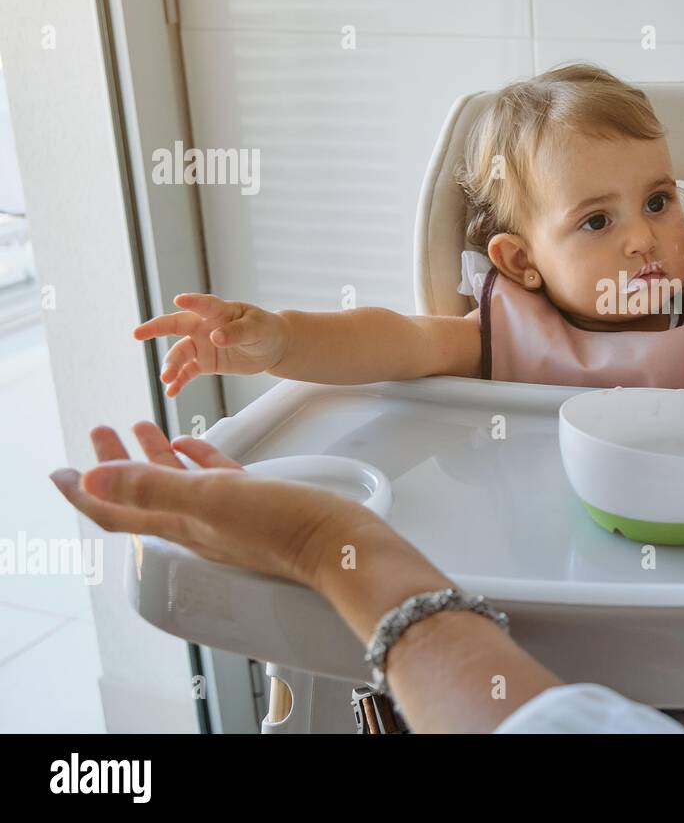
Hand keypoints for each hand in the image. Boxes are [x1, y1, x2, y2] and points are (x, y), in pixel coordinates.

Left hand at [49, 422, 381, 588]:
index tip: (58, 471)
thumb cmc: (282, 525)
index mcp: (178, 523)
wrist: (339, 542)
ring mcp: (224, 515)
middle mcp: (195, 523)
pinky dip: (197, 459)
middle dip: (113, 463)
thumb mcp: (210, 500)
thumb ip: (152, 486)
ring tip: (136, 427)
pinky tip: (194, 443)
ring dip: (152, 455)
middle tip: (99, 432)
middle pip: (139, 492)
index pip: (114, 509)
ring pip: (175, 482)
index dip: (82, 492)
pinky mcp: (254, 504)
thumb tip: (90, 478)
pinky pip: (214, 479)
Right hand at [134, 293, 290, 396]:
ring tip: (166, 378)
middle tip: (137, 334)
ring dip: (171, 365)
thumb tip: (215, 338)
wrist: (272, 347)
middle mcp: (205, 326)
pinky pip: (188, 372)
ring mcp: (202, 344)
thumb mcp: (257, 329)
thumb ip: (237, 332)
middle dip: (156, 328)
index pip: (204, 305)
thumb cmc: (265, 330)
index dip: (192, 302)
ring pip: (180, 353)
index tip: (179, 300)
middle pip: (177, 325)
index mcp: (220, 311)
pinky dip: (179, 382)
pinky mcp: (205, 362)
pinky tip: (171, 392)